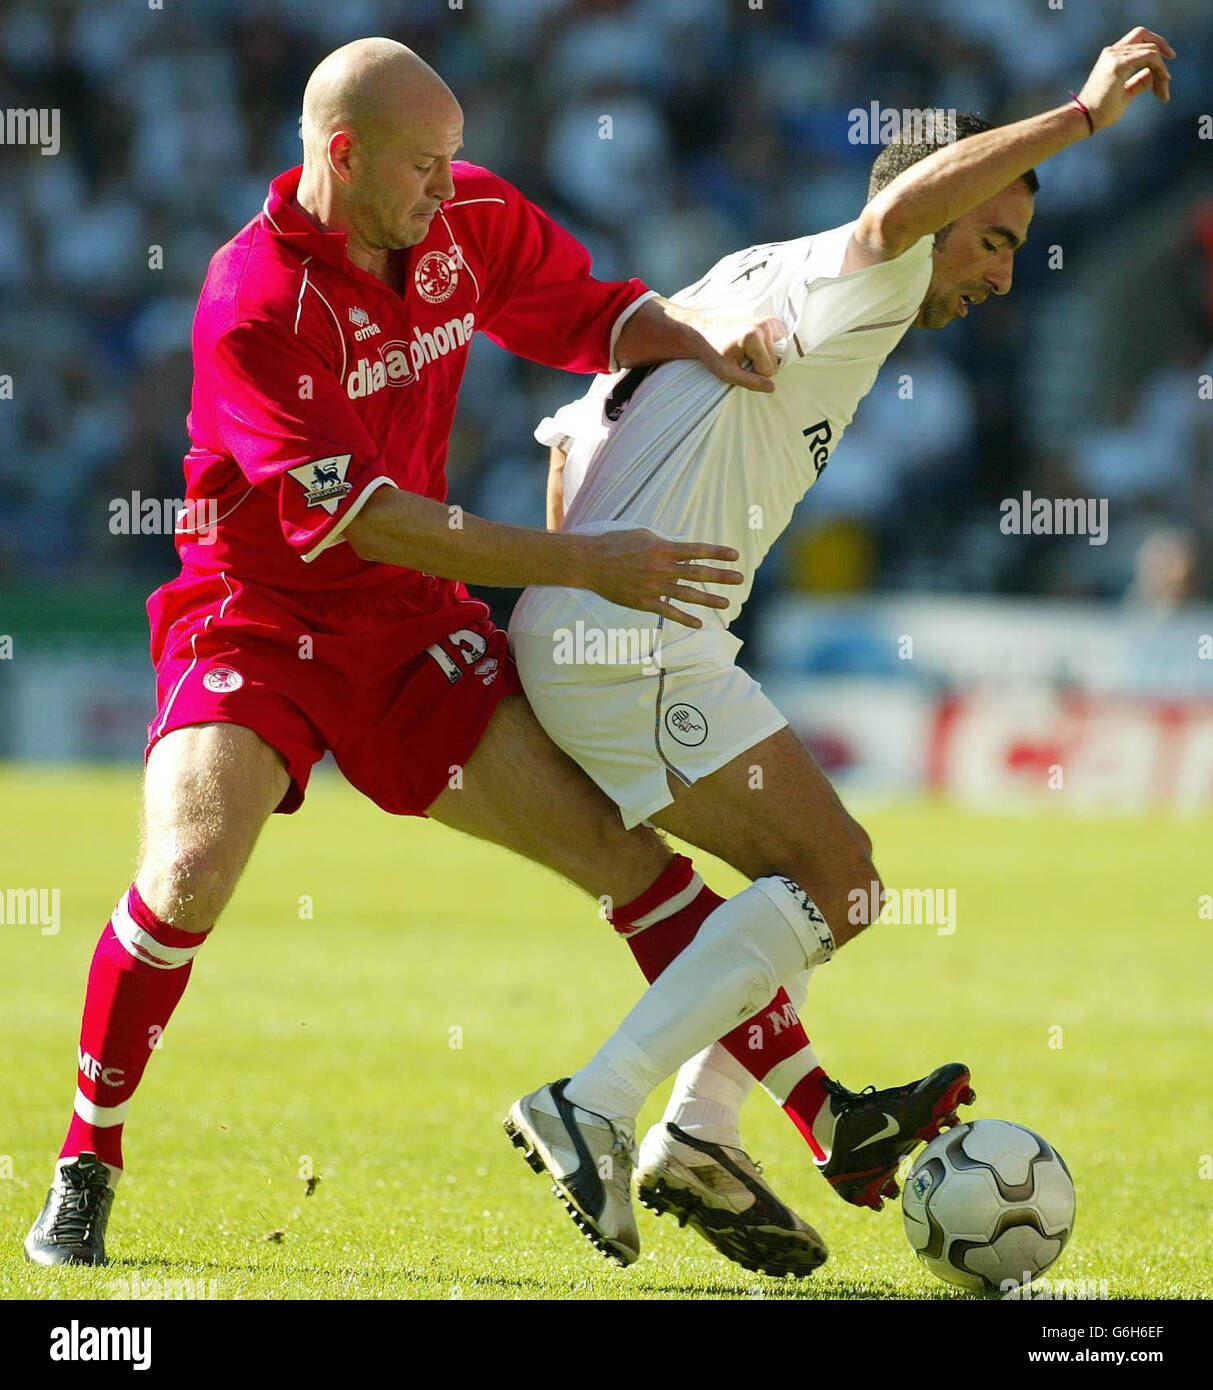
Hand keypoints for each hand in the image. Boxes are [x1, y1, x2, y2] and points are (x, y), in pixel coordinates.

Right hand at [583, 529, 743, 627]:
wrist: (590, 562)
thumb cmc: (614, 544)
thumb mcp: (642, 535)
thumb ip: (664, 543)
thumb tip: (681, 550)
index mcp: (662, 548)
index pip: (697, 550)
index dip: (717, 552)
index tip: (735, 555)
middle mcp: (661, 568)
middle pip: (697, 573)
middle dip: (721, 576)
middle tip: (740, 578)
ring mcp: (653, 586)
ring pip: (687, 595)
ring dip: (709, 599)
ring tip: (726, 603)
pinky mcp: (644, 602)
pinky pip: (668, 612)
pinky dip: (685, 618)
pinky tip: (700, 623)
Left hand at [676, 307, 786, 392]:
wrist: (706, 332)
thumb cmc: (713, 352)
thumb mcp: (727, 373)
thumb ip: (750, 382)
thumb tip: (772, 387)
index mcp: (754, 336)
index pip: (769, 371)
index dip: (755, 374)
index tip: (740, 366)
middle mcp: (765, 326)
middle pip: (776, 363)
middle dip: (760, 366)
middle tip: (742, 358)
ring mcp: (770, 322)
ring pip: (778, 355)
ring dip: (764, 358)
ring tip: (747, 352)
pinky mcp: (773, 322)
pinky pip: (779, 345)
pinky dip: (769, 349)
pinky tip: (755, 347)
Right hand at [1076, 26, 1174, 130]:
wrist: (1083, 119)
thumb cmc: (1100, 112)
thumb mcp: (1125, 93)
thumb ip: (1138, 82)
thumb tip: (1153, 74)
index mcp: (1111, 57)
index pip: (1138, 40)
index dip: (1155, 47)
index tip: (1164, 66)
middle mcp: (1112, 52)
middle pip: (1145, 36)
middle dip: (1162, 48)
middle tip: (1169, 69)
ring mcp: (1115, 56)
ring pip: (1151, 49)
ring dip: (1162, 69)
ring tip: (1163, 90)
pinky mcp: (1119, 64)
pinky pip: (1149, 56)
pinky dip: (1160, 67)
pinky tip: (1163, 81)